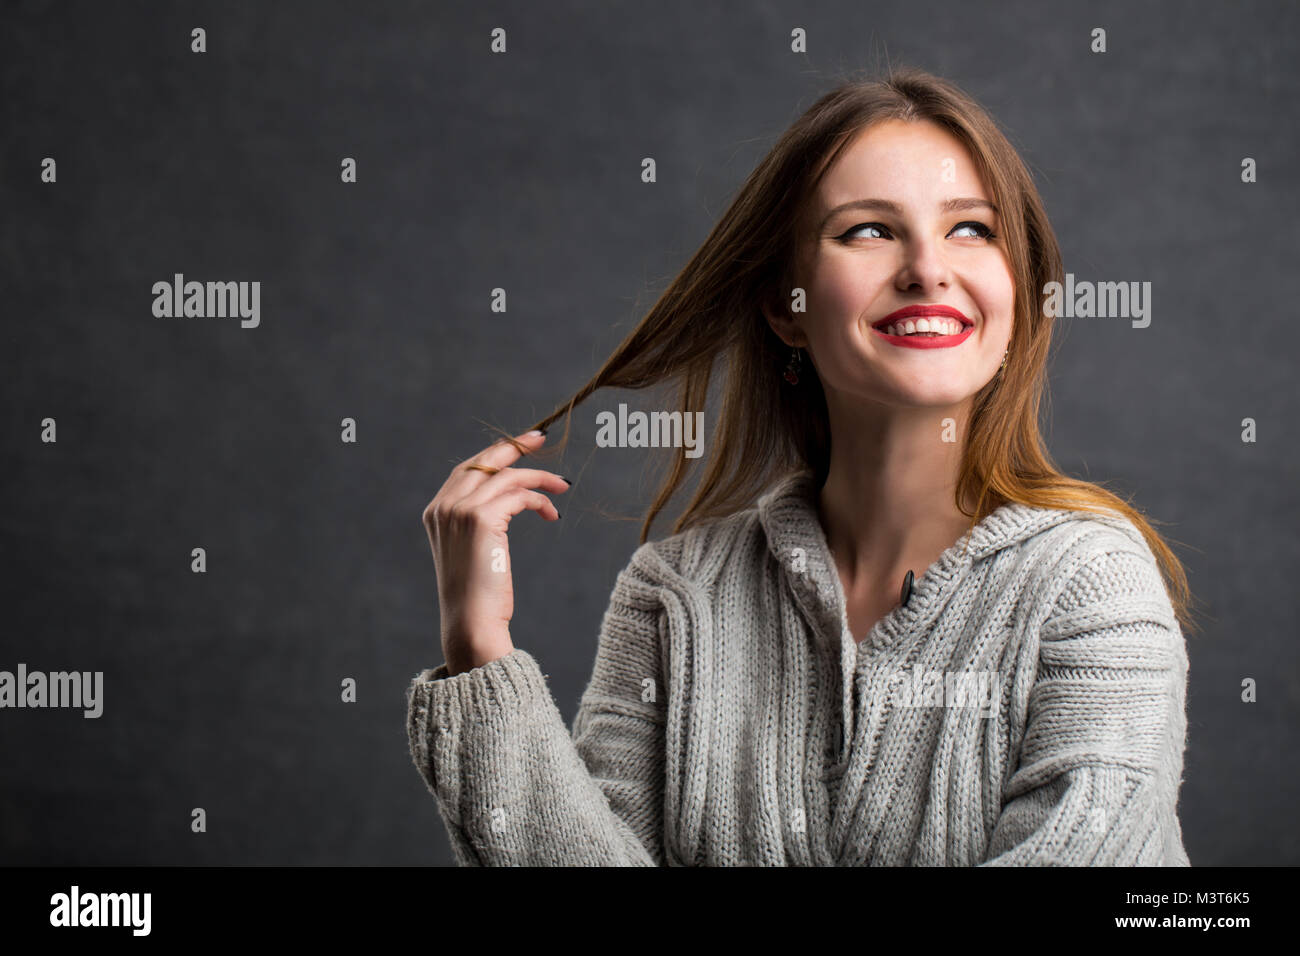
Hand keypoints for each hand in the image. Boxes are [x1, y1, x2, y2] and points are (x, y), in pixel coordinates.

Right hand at [422, 430, 569, 676]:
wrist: (470, 622)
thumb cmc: (476, 595)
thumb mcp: (470, 550)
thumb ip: (477, 522)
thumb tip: (508, 500)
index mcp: (436, 511)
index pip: (468, 470)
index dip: (495, 455)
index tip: (520, 446)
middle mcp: (444, 506)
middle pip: (484, 461)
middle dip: (514, 446)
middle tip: (540, 438)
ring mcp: (460, 510)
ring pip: (507, 476)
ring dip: (539, 478)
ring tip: (562, 485)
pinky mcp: (481, 518)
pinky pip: (519, 495)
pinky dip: (540, 500)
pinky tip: (552, 514)